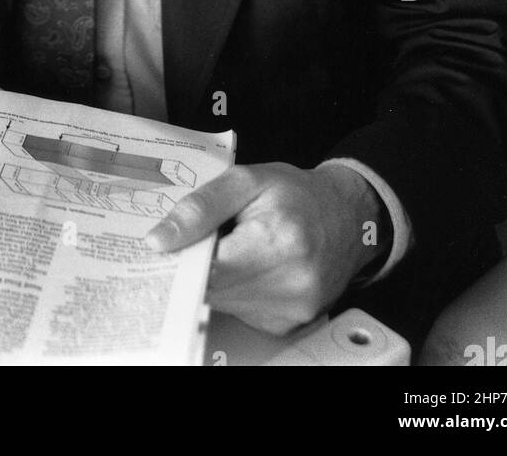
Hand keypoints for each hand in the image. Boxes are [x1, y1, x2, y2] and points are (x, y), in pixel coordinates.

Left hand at [145, 161, 386, 333]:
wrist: (347, 217)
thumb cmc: (298, 194)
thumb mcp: (246, 180)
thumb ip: (200, 208)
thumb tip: (159, 240)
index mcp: (279, 243)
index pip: (209, 271)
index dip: (180, 262)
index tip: (161, 251)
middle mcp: (291, 285)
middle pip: (213, 292)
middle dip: (196, 268)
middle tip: (192, 242)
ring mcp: (292, 311)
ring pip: (223, 305)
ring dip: (216, 280)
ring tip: (230, 247)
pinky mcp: (289, 325)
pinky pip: (241, 312)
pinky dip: (234, 291)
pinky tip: (246, 266)